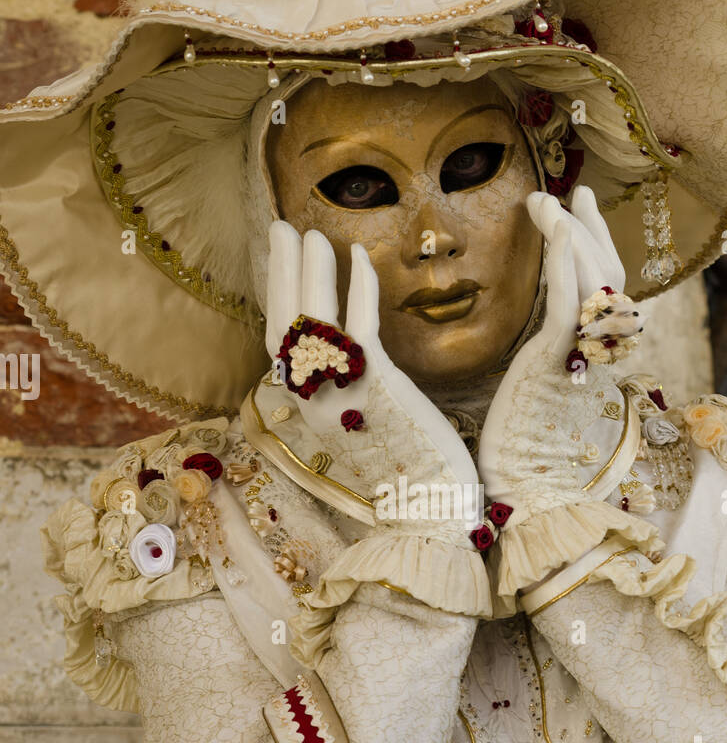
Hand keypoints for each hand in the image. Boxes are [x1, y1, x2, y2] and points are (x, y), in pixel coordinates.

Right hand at [262, 221, 482, 543]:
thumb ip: (349, 388)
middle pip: (284, 323)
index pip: (280, 342)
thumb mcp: (364, 425)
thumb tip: (348, 352)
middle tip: (283, 228)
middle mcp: (312, 401)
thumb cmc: (408, 469)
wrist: (432, 514)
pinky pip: (358, 324)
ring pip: (313, 318)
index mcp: (307, 410)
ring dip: (311, 268)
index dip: (278, 296)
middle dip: (281, 271)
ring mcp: (338, 394)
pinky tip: (359, 255)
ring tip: (314, 232)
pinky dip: (356, 285)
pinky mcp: (373, 387)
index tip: (282, 260)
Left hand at [478, 186, 634, 525]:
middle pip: (608, 275)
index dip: (590, 243)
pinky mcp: (556, 361)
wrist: (517, 496)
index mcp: (586, 357)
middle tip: (571, 192)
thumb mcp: (526, 392)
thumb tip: (534, 335)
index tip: (573, 206)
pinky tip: (554, 227)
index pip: (602, 288)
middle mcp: (594, 353)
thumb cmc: (515, 456)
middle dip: (590, 228)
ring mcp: (579, 356)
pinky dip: (565, 259)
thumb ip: (538, 356)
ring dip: (570, 232)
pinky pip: (569, 301)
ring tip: (546, 201)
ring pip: (592, 278)